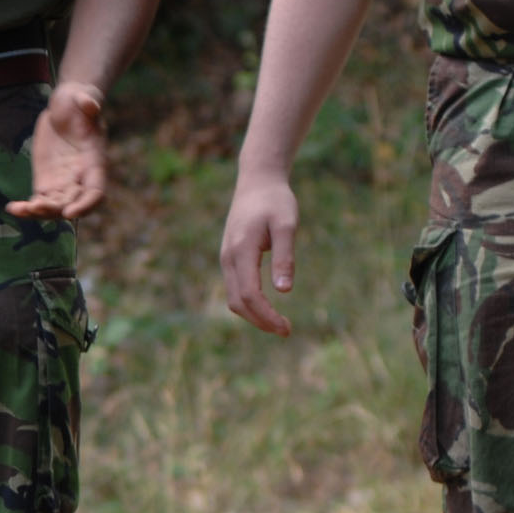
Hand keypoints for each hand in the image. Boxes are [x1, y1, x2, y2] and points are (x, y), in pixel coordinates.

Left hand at [9, 81, 109, 220]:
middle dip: (55, 210)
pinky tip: (12, 208)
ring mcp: (63, 183)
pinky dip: (27, 208)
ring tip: (20, 210)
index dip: (86, 205)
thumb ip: (88, 102)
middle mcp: (80, 178)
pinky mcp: (47, 182)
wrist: (65, 108)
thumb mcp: (83, 99)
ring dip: (39, 213)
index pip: (96, 191)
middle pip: (71, 204)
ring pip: (54, 208)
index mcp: (94, 162)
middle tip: (36, 207)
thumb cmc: (78, 102)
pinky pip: (39, 201)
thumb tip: (91, 103)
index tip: (70, 213)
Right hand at [220, 172, 300, 336]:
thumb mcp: (286, 224)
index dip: (267, 315)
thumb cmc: (275, 201)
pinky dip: (250, 304)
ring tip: (278, 323)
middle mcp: (228, 259)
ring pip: (234, 299)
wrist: (256, 182)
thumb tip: (284, 291)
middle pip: (238, 303)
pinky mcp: (230, 259)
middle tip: (286, 330)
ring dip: (254, 315)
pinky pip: (236, 289)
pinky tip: (267, 306)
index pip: (250, 294)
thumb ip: (284, 257)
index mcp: (241, 251)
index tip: (287, 327)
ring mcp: (226, 259)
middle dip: (260, 321)